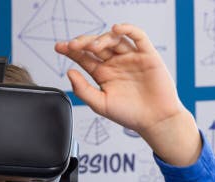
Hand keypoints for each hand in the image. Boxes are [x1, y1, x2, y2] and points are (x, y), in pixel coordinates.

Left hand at [55, 24, 200, 165]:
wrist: (155, 120)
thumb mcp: (100, 104)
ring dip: (102, 39)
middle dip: (83, 43)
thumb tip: (70, 72)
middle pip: (96, 45)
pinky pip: (138, 36)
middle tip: (73, 45)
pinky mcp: (147, 54)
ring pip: (114, 39)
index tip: (59, 47)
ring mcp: (131, 57)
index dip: (72, 51)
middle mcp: (115, 63)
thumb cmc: (129, 115)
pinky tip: (116, 29)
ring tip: (93, 47)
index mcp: (103, 74)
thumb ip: (82, 89)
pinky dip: (127, 29)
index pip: (84, 57)